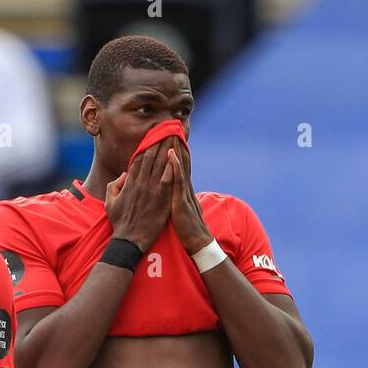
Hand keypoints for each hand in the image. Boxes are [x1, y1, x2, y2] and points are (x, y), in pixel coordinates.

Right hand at [105, 140, 174, 252]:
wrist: (129, 241)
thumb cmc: (119, 223)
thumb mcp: (110, 203)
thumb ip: (114, 186)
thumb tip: (123, 174)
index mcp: (129, 183)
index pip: (139, 158)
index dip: (147, 143)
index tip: (154, 133)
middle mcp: (141, 183)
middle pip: (151, 156)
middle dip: (160, 140)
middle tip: (167, 127)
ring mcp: (152, 191)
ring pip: (161, 164)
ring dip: (168, 148)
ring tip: (175, 134)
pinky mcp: (162, 200)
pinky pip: (168, 179)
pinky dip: (173, 166)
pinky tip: (178, 155)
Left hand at [166, 140, 214, 254]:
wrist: (196, 242)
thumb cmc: (187, 227)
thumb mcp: (181, 207)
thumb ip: (177, 195)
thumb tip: (174, 188)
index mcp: (182, 188)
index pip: (179, 164)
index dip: (176, 149)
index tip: (170, 134)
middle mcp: (184, 186)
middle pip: (181, 160)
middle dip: (176, 142)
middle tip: (171, 125)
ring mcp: (183, 192)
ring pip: (180, 165)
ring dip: (176, 148)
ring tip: (171, 132)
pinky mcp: (181, 200)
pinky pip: (177, 180)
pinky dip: (175, 166)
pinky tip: (172, 154)